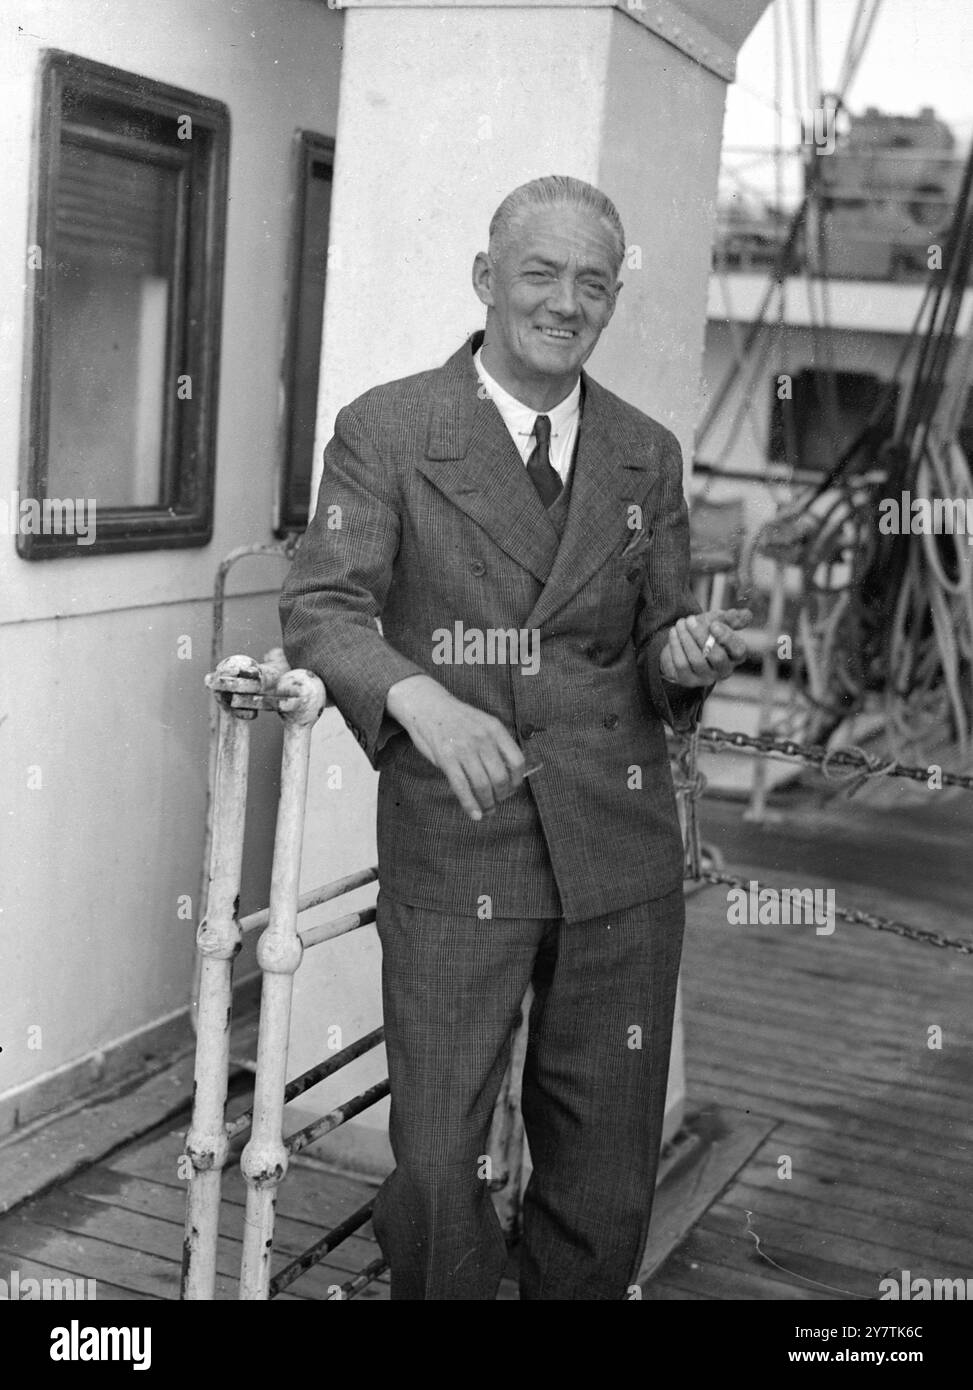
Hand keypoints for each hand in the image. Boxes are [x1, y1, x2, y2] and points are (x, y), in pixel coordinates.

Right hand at [385, 674, 525, 820]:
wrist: (427, 705)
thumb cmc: (456, 718)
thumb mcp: (482, 723)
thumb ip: (494, 744)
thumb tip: (507, 773)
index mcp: (495, 729)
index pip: (517, 760)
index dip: (517, 780)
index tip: (513, 788)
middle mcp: (482, 739)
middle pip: (501, 777)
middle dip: (502, 795)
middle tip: (499, 801)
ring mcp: (464, 749)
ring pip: (482, 785)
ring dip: (488, 803)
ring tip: (488, 811)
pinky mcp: (446, 759)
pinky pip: (461, 787)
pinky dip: (470, 805)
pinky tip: (474, 814)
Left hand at [659, 608, 751, 686]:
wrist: (682, 646)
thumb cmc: (704, 633)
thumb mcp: (717, 622)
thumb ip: (730, 618)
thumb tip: (747, 614)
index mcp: (736, 655)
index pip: (739, 650)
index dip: (727, 638)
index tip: (713, 624)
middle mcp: (724, 670)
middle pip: (717, 656)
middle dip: (701, 635)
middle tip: (690, 619)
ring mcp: (706, 677)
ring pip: (697, 660)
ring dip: (686, 638)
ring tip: (680, 622)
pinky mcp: (689, 681)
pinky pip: (681, 664)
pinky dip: (676, 646)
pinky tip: (673, 632)